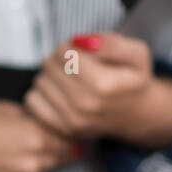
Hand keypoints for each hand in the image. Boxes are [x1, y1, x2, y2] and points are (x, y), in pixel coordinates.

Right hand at [0, 100, 75, 171]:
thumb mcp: (8, 109)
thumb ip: (36, 121)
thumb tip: (54, 128)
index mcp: (37, 138)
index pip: (70, 143)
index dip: (67, 137)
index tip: (63, 134)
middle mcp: (32, 165)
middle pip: (57, 161)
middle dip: (51, 151)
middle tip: (31, 139)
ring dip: (32, 164)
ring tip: (8, 149)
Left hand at [23, 33, 155, 141]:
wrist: (138, 114)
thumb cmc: (133, 80)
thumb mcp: (136, 53)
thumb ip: (111, 43)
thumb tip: (79, 42)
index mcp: (105, 84)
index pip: (65, 54)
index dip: (68, 46)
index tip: (77, 51)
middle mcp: (87, 105)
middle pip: (50, 67)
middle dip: (58, 59)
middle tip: (71, 63)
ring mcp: (74, 120)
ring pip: (40, 82)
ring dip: (49, 75)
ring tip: (67, 77)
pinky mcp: (63, 129)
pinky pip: (33, 102)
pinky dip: (42, 93)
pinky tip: (59, 91)